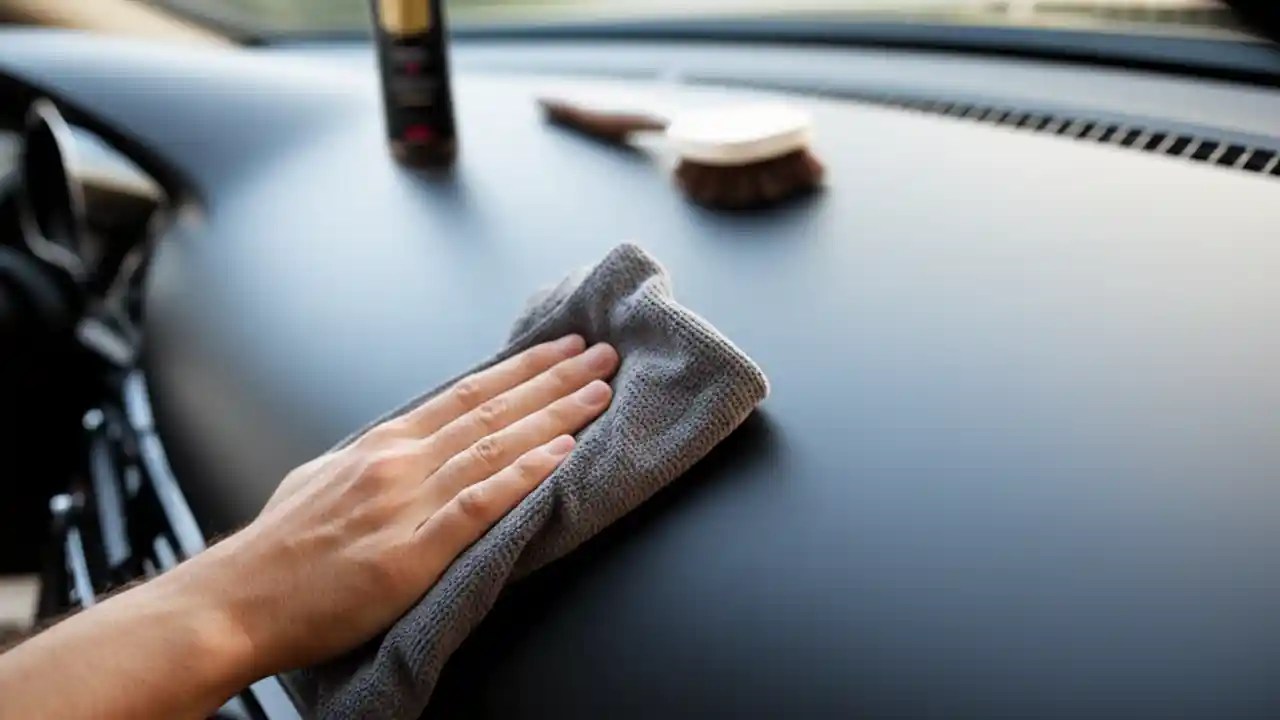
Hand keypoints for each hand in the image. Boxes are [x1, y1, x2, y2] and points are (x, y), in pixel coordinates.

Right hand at [173, 334, 617, 679]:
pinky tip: (562, 455)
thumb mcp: (323, 478)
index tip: (561, 350)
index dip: (521, 370)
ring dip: (555, 416)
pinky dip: (524, 477)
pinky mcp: (411, 553)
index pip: (466, 394)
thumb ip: (373, 459)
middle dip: (554, 381)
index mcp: (382, 445)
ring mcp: (407, 504)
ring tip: (600, 393)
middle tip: (603, 355)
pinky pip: (479, 506)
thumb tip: (404, 444)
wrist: (236, 600)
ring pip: (496, 447)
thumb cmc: (277, 548)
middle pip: (493, 411)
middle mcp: (400, 462)